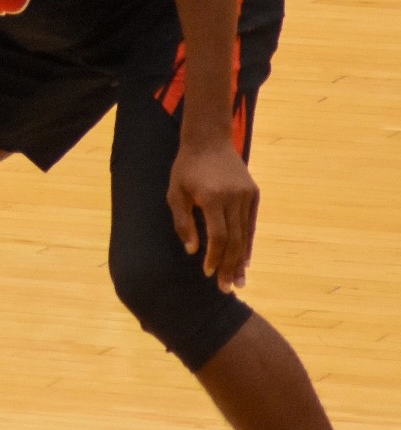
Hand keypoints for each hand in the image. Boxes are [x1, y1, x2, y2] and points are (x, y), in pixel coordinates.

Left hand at [166, 139, 259, 292]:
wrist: (209, 140)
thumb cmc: (186, 168)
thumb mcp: (175, 193)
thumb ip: (183, 222)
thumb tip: (193, 251)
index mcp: (213, 198)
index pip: (218, 236)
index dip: (214, 257)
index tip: (207, 273)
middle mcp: (234, 198)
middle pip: (235, 240)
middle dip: (230, 266)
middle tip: (226, 288)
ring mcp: (247, 196)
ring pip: (245, 235)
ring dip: (241, 259)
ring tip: (238, 281)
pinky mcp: (253, 194)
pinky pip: (250, 224)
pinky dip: (247, 243)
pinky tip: (245, 260)